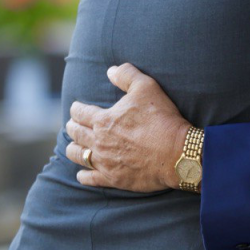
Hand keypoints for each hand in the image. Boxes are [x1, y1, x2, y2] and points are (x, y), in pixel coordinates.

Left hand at [65, 63, 189, 190]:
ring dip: (74, 149)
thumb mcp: (147, 88)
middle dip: (72, 127)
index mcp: (104, 120)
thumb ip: (127, 75)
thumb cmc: (162, 119)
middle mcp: (99, 142)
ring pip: (78, 156)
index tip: (77, 107)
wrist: (176, 153)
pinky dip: (83, 175)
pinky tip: (83, 173)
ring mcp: (104, 162)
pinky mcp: (113, 179)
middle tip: (73, 125)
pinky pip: (89, 179)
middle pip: (75, 134)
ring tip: (75, 146)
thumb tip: (111, 70)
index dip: (76, 109)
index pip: (80, 113)